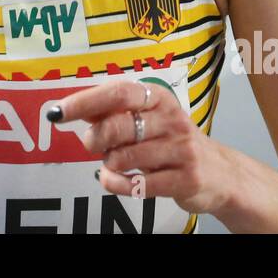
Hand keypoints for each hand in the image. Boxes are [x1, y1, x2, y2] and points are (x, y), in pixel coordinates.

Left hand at [50, 76, 234, 216]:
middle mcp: (172, 119)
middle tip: (94, 144)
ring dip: (109, 163)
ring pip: (124, 158)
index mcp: (158, 98)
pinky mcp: (185, 179)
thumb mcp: (147, 119)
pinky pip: (137, 185)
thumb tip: (71, 107)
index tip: (58, 112)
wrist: (219, 173)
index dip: (85, 101)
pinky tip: (113, 180)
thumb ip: (111, 112)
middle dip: (96, 139)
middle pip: (118, 126)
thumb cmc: (170, 141)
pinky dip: (115, 184)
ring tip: (115, 162)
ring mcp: (181, 150)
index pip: (118, 93)